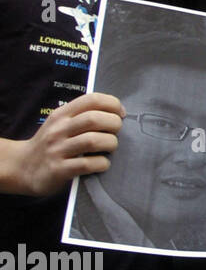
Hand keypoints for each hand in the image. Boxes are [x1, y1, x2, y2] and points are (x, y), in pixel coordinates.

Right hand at [0, 92, 123, 196]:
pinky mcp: (59, 170)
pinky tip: (102, 164)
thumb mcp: (61, 123)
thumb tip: (118, 112)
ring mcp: (57, 150)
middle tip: (115, 132)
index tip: (120, 114)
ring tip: (110, 148)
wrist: (22, 167)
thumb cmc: (51, 144)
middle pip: (94, 119)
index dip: (112, 104)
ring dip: (110, 144)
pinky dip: (102, 164)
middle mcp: (59, 130)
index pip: (92, 99)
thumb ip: (83, 115)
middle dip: (114, 124)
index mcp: (62, 115)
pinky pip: (88, 164)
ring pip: (93, 141)